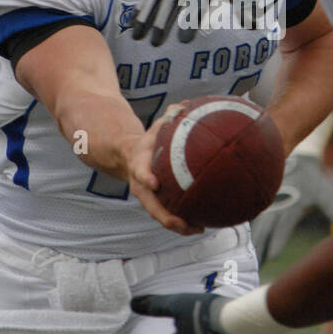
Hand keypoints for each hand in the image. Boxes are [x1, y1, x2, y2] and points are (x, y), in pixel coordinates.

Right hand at [119, 114, 200, 236]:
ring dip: (178, 225)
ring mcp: (148, 196)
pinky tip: (204, 223)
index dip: (145, 177)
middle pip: (150, 205)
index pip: (140, 171)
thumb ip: (170, 116)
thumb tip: (187, 105)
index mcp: (139, 164)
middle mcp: (141, 184)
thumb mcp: (156, 126)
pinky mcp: (156, 202)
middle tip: (181, 223)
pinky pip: (169, 213)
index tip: (154, 183)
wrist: (127, 155)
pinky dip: (185, 220)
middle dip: (165, 216)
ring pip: (160, 215)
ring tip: (198, 228)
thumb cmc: (149, 140)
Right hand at [129, 0, 263, 45]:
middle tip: (156, 44)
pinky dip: (142, 6)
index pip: (198, 0)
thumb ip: (249, 6)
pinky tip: (134, 24)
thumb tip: (252, 25)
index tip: (184, 42)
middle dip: (161, 21)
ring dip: (145, 16)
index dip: (190, 19)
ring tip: (137, 37)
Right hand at [251, 153, 332, 260]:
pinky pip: (255, 220)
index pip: (284, 226)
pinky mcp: (265, 203)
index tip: (273, 257)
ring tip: (250, 260)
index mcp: (293, 206)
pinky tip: (247, 246)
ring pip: (258, 226)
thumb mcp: (327, 196)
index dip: (278, 241)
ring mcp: (269, 204)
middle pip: (266, 229)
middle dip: (261, 247)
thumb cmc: (316, 181)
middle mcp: (278, 206)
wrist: (302, 160)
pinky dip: (251, 233)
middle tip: (257, 266)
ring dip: (254, 242)